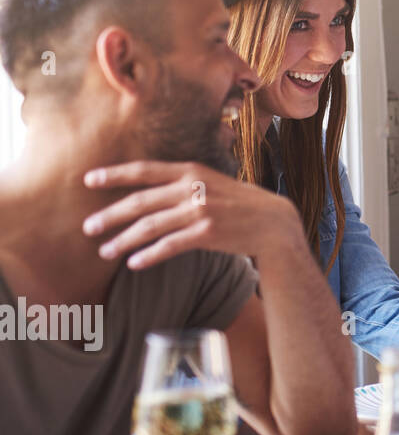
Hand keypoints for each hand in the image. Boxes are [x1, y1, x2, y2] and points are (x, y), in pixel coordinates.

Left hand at [83, 161, 301, 269]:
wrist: (274, 223)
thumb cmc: (241, 204)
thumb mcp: (213, 182)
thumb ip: (185, 183)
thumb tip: (150, 193)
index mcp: (192, 170)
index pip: (144, 170)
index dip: (114, 174)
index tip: (88, 180)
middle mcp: (193, 187)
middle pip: (140, 202)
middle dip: (110, 215)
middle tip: (87, 227)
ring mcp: (200, 210)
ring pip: (150, 226)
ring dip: (123, 240)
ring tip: (104, 252)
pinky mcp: (207, 233)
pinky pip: (169, 245)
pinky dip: (149, 255)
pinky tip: (134, 263)